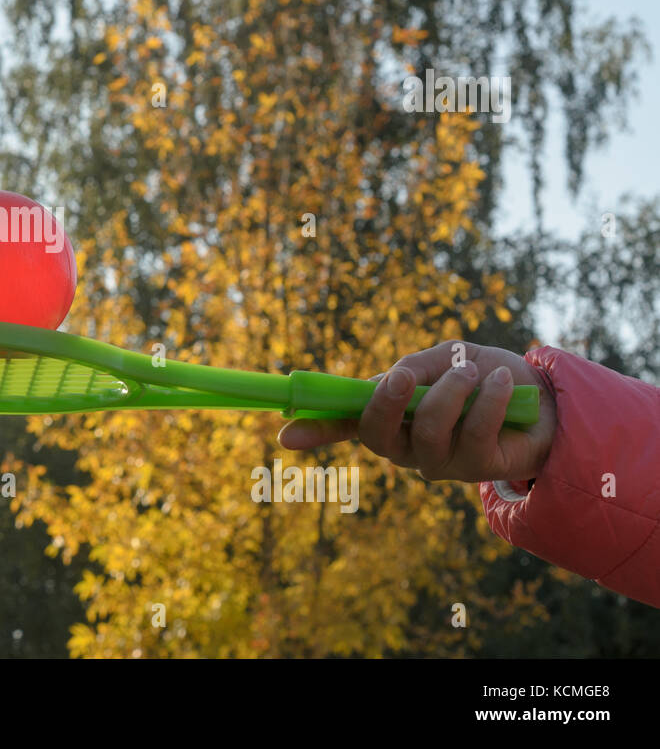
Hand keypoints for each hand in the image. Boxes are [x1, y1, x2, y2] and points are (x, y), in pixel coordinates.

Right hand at [278, 340, 557, 482]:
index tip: (284, 434)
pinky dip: (489, 399)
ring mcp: (441, 462)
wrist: (544, 397)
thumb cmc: (484, 375)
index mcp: (391, 418)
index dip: (314, 430)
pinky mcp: (479, 468)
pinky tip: (503, 382)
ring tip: (473, 371)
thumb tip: (383, 384)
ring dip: (451, 392)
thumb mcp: (443, 358)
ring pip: (429, 430)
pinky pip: (475, 432)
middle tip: (401, 376)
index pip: (344, 424)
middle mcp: (408, 447)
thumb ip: (414, 368)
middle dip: (386, 402)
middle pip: (378, 435)